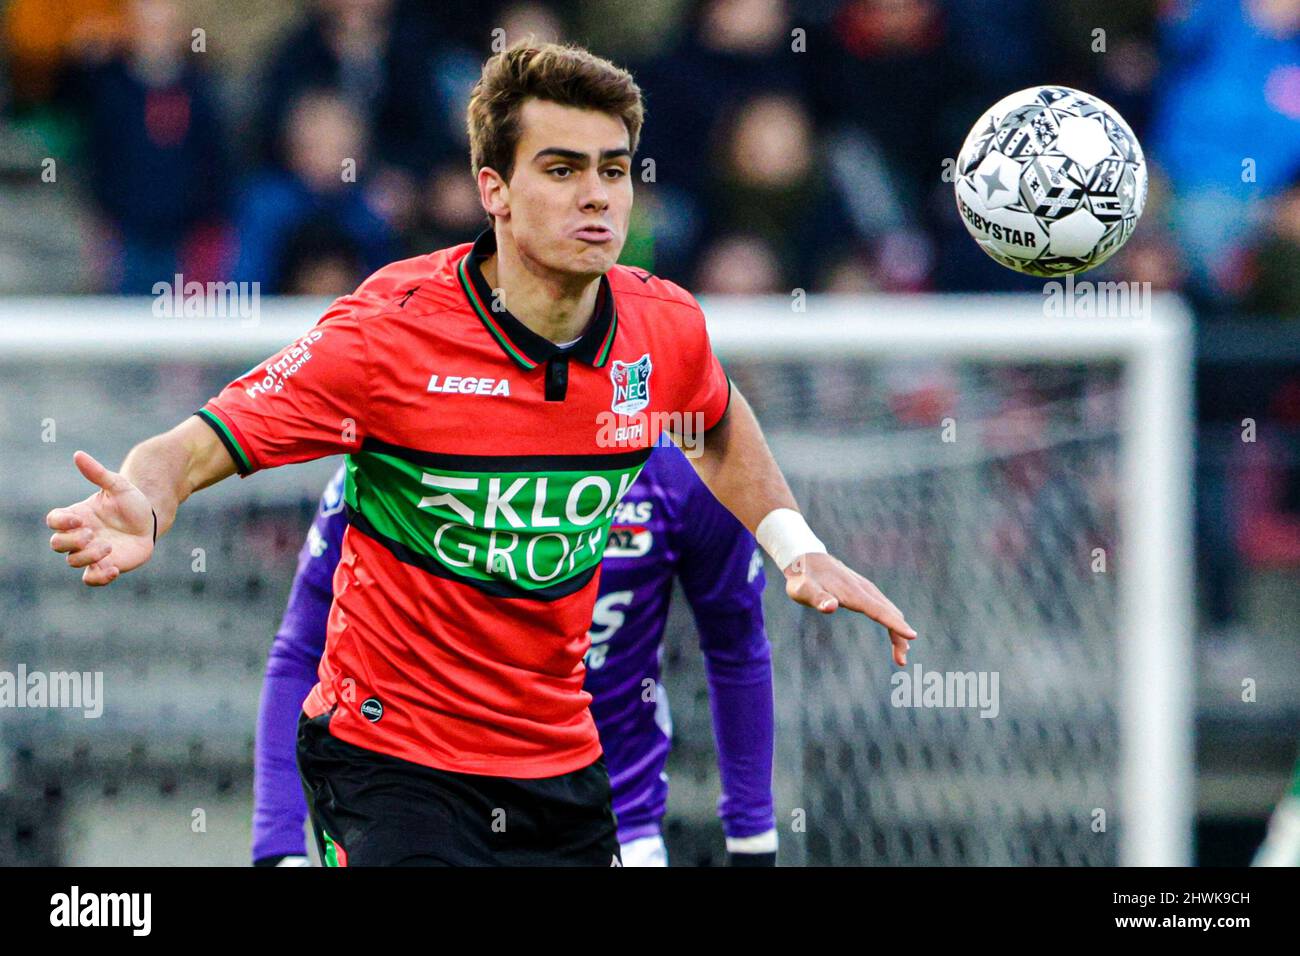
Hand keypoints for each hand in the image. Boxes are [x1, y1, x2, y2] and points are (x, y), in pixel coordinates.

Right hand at [46, 451, 154, 586]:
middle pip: (57, 544)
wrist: (150, 520)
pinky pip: (91, 579)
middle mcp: (80, 536)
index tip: (79, 519)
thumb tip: (78, 454)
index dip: (59, 523)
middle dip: (70, 541)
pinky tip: (114, 568)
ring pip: (73, 561)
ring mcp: (91, 552)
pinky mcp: (105, 566)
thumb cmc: (130, 501)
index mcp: (77, 516)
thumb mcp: (117, 486)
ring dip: (88, 556)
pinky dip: (99, 577)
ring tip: (109, 546)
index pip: (53, 521)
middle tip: (92, 533)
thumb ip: (97, 473)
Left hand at [783, 552, 916, 665]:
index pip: (879, 610)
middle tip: (901, 661)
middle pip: (890, 613)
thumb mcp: (803, 590)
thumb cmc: (802, 578)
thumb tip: (830, 606)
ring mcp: (866, 589)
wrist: (806, 558)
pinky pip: (884, 607)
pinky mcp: (864, 590)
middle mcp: (864, 589)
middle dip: (899, 636)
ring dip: (898, 631)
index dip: (895, 624)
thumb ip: (817, 598)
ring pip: (890, 610)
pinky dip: (893, 621)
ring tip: (900, 655)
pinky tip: (895, 632)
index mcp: (853, 592)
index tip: (912, 636)